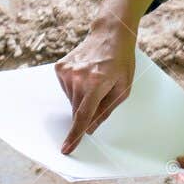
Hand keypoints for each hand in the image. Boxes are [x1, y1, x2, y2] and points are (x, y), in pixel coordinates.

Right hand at [55, 21, 136, 153]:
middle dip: (87, 110)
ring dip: (83, 97)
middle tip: (101, 94)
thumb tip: (91, 128)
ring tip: (96, 80)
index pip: (83, 115)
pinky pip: (67, 89)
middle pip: (77, 109)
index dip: (75, 134)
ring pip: (72, 100)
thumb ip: (106, 110)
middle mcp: (78, 77)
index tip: (66, 148)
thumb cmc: (121, 62)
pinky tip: (86, 75)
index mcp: (97, 83)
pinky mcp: (59, 68)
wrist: (110, 35)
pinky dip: (76, 88)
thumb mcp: (123, 89)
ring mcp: (66, 71)